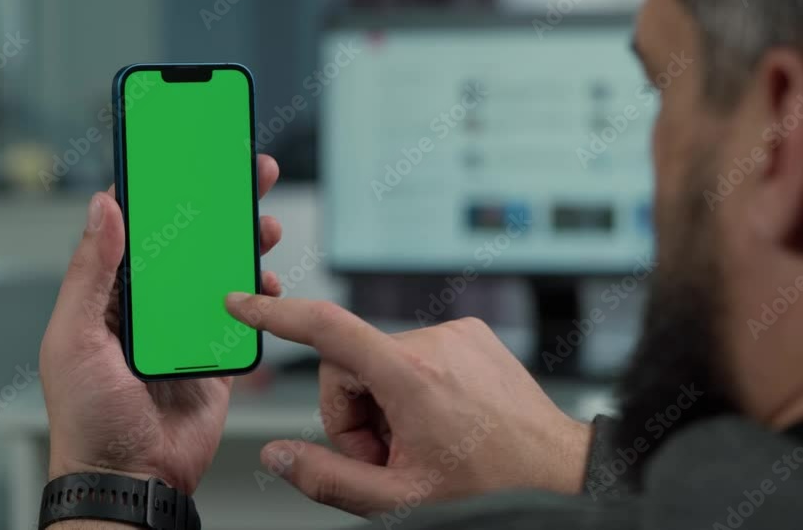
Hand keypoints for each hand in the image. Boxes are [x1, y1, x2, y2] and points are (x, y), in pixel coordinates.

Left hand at [40, 155, 282, 494]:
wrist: (132, 479)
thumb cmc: (88, 420)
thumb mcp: (75, 339)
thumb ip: (90, 273)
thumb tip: (102, 207)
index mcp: (110, 296)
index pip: (134, 228)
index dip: (157, 189)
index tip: (178, 154)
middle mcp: (150, 306)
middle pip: (187, 242)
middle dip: (216, 205)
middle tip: (244, 172)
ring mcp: (185, 328)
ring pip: (219, 272)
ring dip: (242, 244)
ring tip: (263, 222)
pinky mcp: (216, 353)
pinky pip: (243, 314)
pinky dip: (260, 295)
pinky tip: (267, 280)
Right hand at [224, 296, 592, 515]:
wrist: (560, 474)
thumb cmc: (491, 488)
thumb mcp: (399, 499)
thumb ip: (327, 478)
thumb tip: (279, 456)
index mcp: (412, 378)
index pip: (326, 329)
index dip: (276, 315)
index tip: (242, 303)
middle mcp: (435, 342)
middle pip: (349, 365)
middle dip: (354, 414)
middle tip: (388, 456)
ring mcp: (457, 334)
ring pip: (381, 361)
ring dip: (385, 403)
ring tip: (421, 442)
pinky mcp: (473, 334)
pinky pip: (415, 352)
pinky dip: (412, 386)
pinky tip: (440, 420)